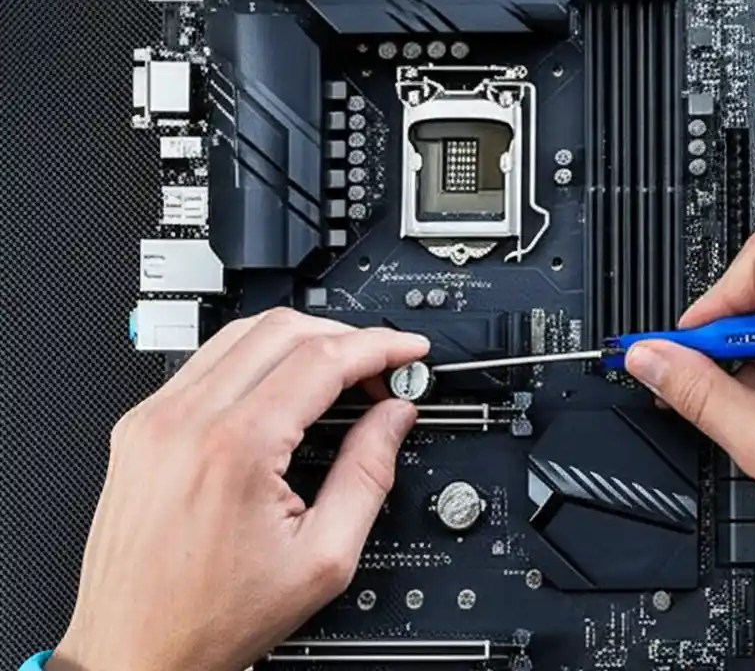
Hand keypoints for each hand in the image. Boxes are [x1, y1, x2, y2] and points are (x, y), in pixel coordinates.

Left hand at [50, 309, 429, 670]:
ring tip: (338, 374)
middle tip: (380, 368)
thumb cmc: (212, 619)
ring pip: (239, 334)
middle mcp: (185, 422)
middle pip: (281, 329)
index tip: (406, 353)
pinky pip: (205, 364)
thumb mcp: (322, 558)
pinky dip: (254, 360)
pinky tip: (281, 389)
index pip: (321, 359)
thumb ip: (368, 475)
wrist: (134, 652)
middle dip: (345, 336)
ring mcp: (153, 421)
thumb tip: (393, 419)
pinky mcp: (137, 429)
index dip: (378, 347)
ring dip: (299, 341)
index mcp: (235, 449)